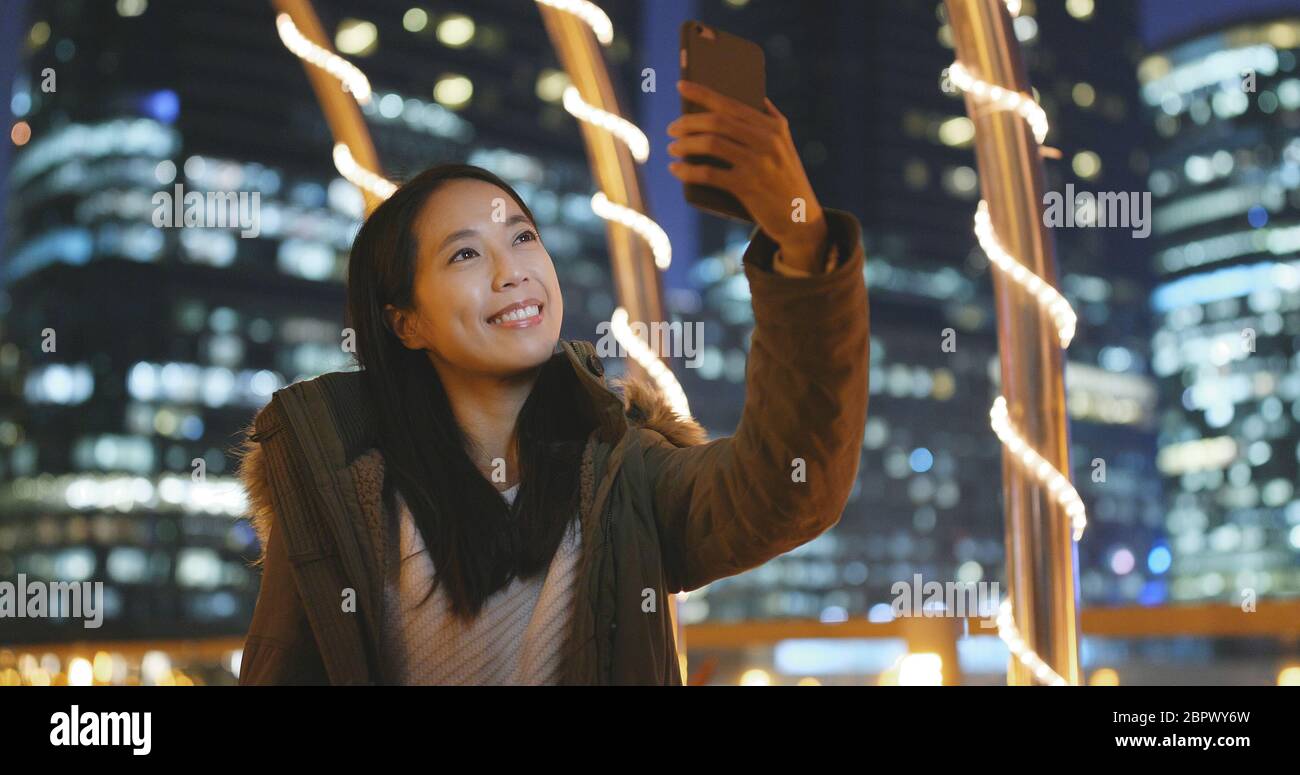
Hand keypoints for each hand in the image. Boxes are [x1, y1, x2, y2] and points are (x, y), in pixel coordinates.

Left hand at [667, 80, 828, 271]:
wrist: (800, 218)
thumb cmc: (784, 179)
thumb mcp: (785, 145)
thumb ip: (769, 120)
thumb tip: (745, 96)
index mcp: (774, 126)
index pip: (731, 103)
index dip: (702, 93)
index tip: (681, 85)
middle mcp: (767, 141)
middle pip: (717, 122)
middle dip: (688, 122)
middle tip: (672, 128)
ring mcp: (758, 164)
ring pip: (710, 143)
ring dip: (684, 144)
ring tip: (673, 148)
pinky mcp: (748, 187)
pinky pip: (709, 173)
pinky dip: (687, 171)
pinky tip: (676, 169)